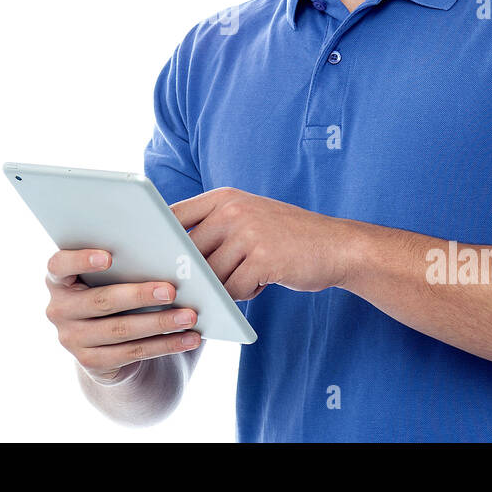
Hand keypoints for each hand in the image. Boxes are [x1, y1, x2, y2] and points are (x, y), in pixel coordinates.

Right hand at [44, 248, 201, 383]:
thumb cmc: (112, 288)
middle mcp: (58, 309)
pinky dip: (166, 345)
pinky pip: (133, 352)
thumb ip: (122, 262)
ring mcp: (71, 339)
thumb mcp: (107, 275)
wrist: (104, 339)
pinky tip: (189, 338)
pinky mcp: (91, 362)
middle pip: (100, 300)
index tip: (108, 257)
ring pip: (120, 330)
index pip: (59, 266)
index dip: (81, 260)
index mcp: (58, 279)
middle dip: (139, 295)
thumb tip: (167, 249)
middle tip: (171, 290)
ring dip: (159, 323)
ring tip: (189, 316)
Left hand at [171, 187, 350, 300]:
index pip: (173, 217)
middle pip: (189, 254)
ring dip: (224, 286)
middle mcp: (233, 210)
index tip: (155, 260)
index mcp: (224, 197)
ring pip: (211, 276)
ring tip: (249, 275)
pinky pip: (234, 290)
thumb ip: (212, 229)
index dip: (159, 241)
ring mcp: (248, 233)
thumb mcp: (247, 217)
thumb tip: (168, 260)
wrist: (337, 245)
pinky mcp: (263, 259)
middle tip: (208, 283)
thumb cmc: (285, 237)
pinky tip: (263, 281)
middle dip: (196, 275)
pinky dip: (244, 294)